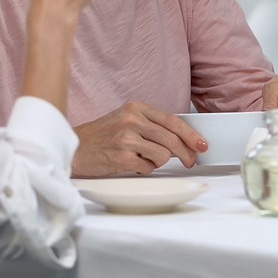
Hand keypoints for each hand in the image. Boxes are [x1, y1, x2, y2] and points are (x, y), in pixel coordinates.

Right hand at [72, 101, 207, 176]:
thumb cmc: (102, 136)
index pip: (172, 120)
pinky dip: (144, 169)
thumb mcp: (126, 120)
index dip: (191, 134)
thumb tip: (182, 139)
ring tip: (142, 158)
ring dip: (158, 162)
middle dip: (186, 153)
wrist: (75, 147)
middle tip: (190, 161)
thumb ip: (151, 125)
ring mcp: (126, 138)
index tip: (201, 144)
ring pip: (163, 155)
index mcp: (136, 108)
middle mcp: (132, 120)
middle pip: (171, 139)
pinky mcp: (121, 157)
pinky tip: (131, 163)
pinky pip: (148, 168)